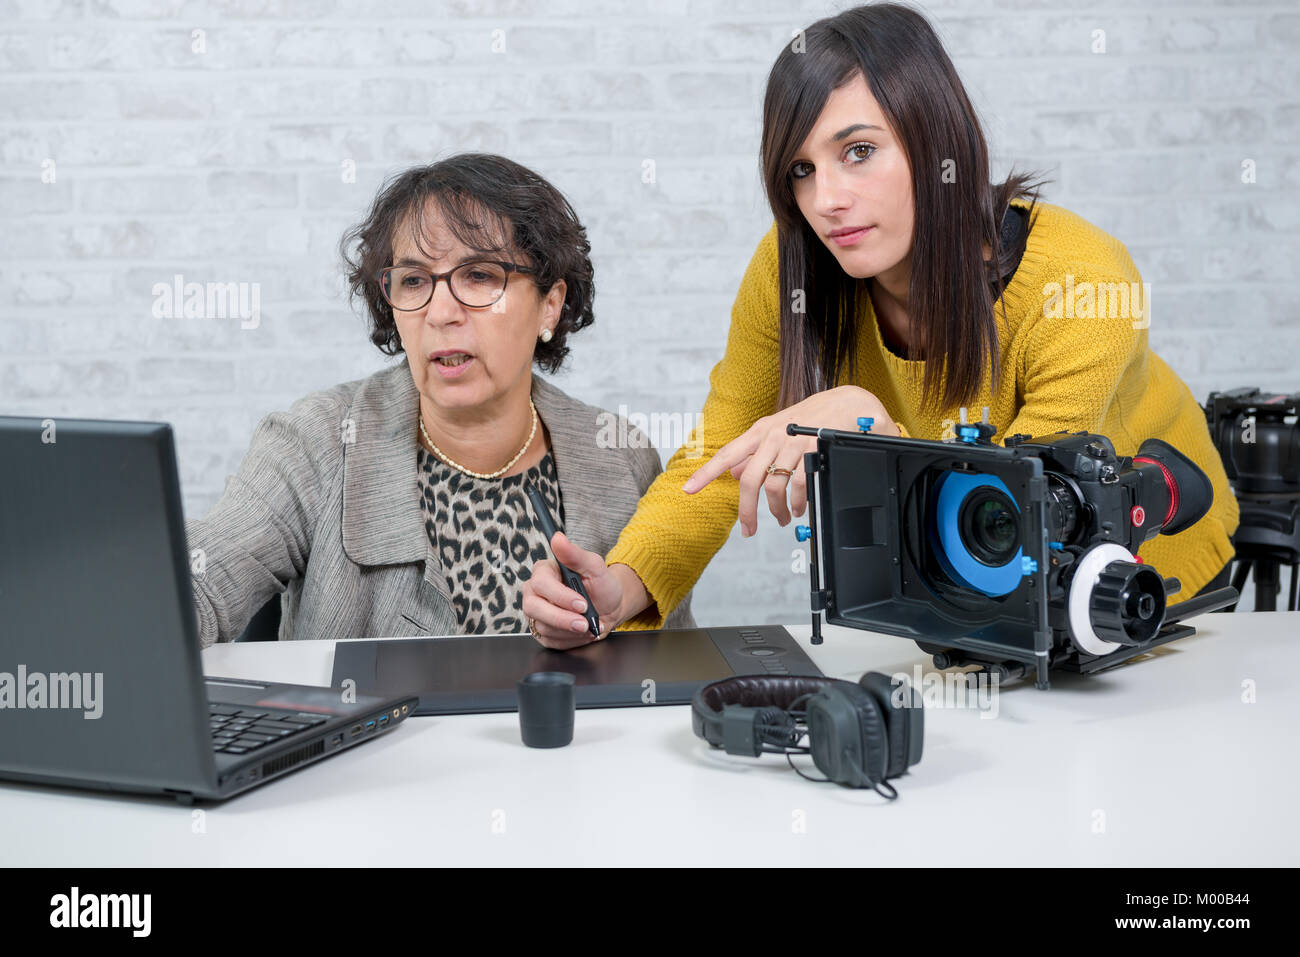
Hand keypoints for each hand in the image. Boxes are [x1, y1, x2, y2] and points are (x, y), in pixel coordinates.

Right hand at [520, 531, 626, 649]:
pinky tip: (581, 632)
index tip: (582, 604)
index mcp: (544, 572)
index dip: (561, 596)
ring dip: (570, 630)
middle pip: (534, 607)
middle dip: (562, 618)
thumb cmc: (601, 585)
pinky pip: (549, 640)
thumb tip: (558, 538)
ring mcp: (536, 613)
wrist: (609, 608)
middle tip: (584, 623)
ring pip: (543, 626)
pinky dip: (569, 639)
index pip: (541, 584)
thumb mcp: (595, 567)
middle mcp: (534, 592)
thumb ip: (575, 554)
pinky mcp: (541, 631)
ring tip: (588, 625)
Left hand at [682, 385, 897, 535]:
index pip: (726, 455)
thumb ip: (753, 452)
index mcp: (759, 431)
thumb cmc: (810, 418)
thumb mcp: (777, 431)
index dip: (705, 473)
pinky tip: (798, 509)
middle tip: (748, 530)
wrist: (848, 404)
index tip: (688, 490)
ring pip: (774, 486)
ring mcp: (793, 443)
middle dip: (746, 511)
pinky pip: (799, 486)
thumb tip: (732, 473)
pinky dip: (797, 503)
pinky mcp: (813, 451)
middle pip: (749, 480)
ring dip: (776, 510)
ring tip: (781, 518)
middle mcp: (772, 436)